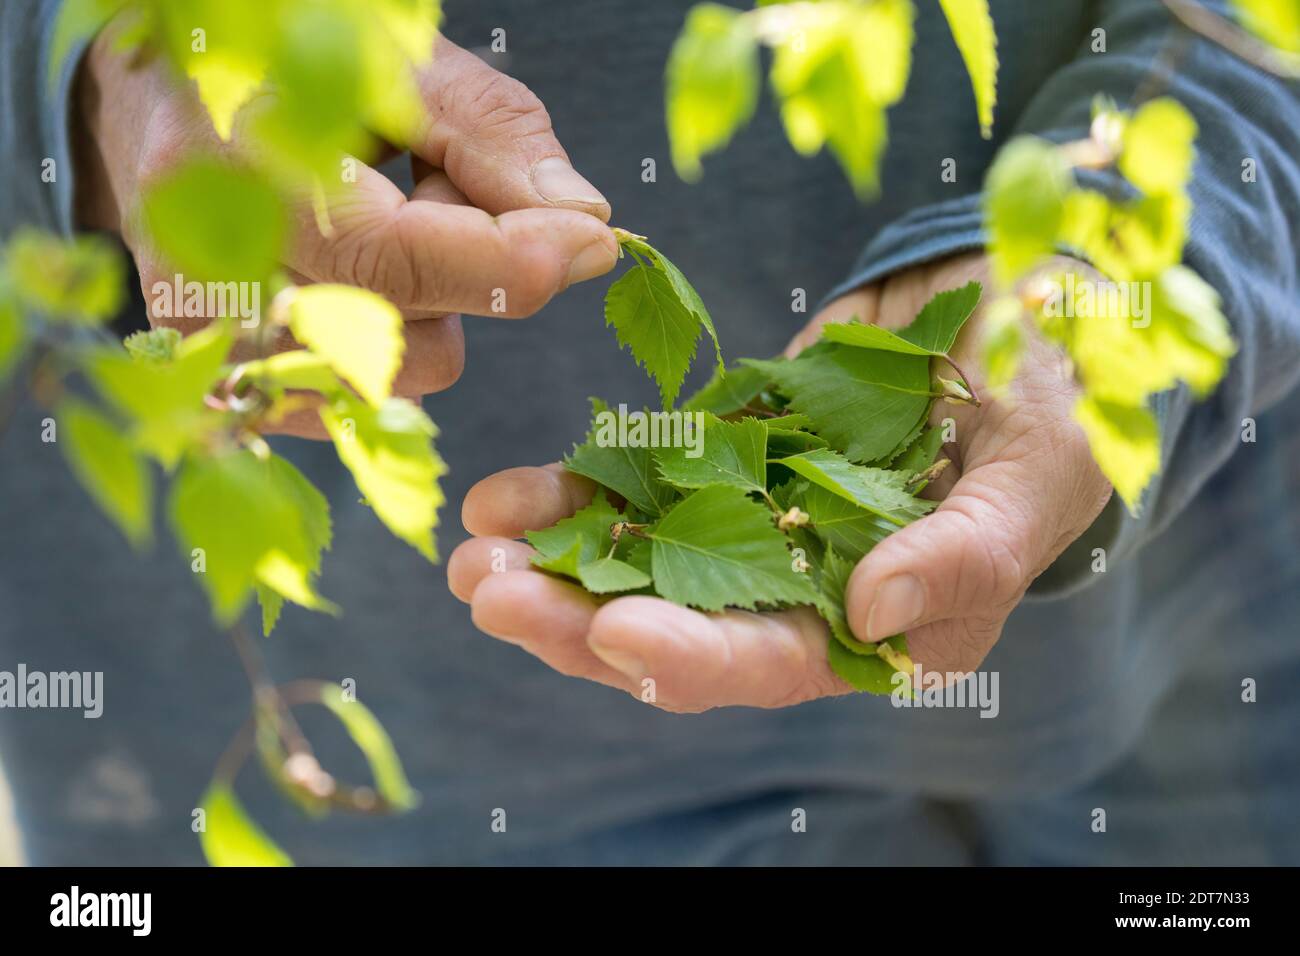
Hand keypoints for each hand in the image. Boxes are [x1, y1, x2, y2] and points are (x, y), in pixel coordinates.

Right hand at [74, 27, 618, 435]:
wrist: (165, 104)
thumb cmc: (292, 71)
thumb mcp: (402, 65)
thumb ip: (495, 139)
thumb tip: (583, 225)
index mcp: (240, 169)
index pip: (396, 260)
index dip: (510, 263)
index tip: (593, 243)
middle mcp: (212, 274)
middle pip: (407, 332)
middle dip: (468, 267)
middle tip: (440, 186)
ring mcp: (213, 346)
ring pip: (399, 375)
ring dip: (433, 306)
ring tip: (387, 224)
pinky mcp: (233, 387)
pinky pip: (369, 398)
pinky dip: (394, 341)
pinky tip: (357, 278)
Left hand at [447, 254, 1112, 711]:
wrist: (1021, 308)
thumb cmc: (1057, 402)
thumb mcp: (1039, 477)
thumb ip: (964, 555)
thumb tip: (869, 608)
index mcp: (878, 626)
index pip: (772, 663)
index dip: (691, 656)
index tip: (611, 632)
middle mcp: (799, 588)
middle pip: (676, 629)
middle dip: (580, 621)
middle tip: (491, 596)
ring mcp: (753, 522)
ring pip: (637, 564)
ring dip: (552, 565)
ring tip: (474, 552)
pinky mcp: (722, 459)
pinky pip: (636, 486)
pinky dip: (573, 493)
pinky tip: (507, 498)